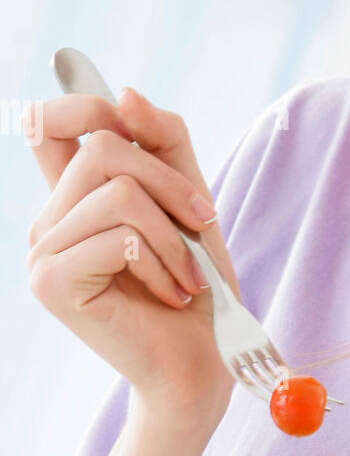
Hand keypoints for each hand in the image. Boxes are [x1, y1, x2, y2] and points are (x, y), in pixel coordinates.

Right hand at [26, 87, 239, 421]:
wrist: (203, 360)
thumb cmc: (197, 285)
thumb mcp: (190, 197)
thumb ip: (162, 141)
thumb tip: (124, 95)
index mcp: (72, 199)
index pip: (47, 122)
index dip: (87, 105)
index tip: (134, 128)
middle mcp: (47, 222)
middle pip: (101, 146)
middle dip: (171, 182)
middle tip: (202, 223)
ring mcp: (41, 252)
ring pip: (117, 191)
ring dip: (173, 233)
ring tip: (188, 274)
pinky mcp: (51, 282)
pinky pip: (119, 235)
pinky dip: (163, 262)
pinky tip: (171, 294)